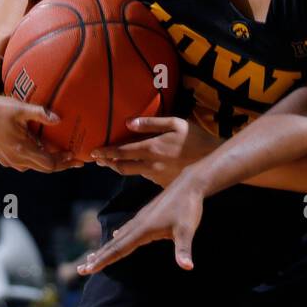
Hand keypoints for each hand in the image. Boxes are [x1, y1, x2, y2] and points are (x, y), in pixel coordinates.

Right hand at [0, 56, 82, 172]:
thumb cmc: (1, 107)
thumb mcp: (21, 108)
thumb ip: (40, 113)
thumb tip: (59, 119)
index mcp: (21, 149)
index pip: (49, 163)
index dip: (64, 161)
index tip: (75, 154)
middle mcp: (14, 158)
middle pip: (44, 168)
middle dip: (61, 164)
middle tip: (75, 158)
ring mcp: (8, 160)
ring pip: (34, 166)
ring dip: (48, 161)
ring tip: (63, 154)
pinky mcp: (3, 159)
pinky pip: (24, 163)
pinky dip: (35, 159)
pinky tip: (44, 151)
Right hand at [77, 169, 205, 274]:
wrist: (190, 183)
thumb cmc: (189, 207)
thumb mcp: (187, 230)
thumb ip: (184, 250)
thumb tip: (188, 267)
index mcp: (143, 229)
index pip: (119, 249)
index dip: (104, 260)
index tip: (88, 269)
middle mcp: (138, 224)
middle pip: (114, 244)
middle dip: (98, 257)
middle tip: (81, 269)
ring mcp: (141, 218)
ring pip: (119, 236)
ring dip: (105, 248)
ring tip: (92, 257)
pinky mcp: (147, 214)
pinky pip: (127, 228)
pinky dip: (118, 236)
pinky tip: (115, 236)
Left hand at [89, 116, 221, 187]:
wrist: (214, 161)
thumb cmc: (196, 138)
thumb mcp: (177, 123)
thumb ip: (151, 123)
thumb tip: (128, 123)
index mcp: (152, 148)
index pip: (121, 152)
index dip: (105, 153)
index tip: (93, 153)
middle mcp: (151, 165)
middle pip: (122, 168)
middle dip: (109, 164)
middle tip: (100, 160)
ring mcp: (157, 176)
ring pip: (135, 172)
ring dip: (125, 167)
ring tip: (120, 161)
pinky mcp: (164, 184)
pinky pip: (149, 177)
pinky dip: (143, 171)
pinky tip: (146, 165)